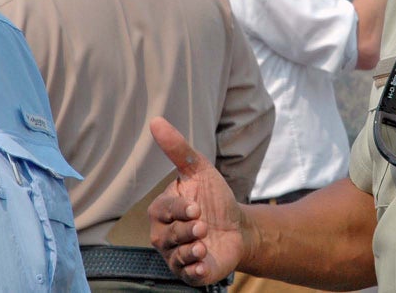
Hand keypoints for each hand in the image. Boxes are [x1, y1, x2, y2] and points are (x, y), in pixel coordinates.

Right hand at [148, 117, 245, 284]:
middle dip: (185, 231)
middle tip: (202, 226)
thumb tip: (156, 121)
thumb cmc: (215, 198)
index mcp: (162, 211)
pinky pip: (186, 275)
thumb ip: (178, 149)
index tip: (195, 207)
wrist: (239, 228)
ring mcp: (175, 255)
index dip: (178, 210)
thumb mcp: (200, 171)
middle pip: (167, 236)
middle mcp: (164, 235)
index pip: (163, 211)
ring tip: (203, 244)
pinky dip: (193, 271)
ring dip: (190, 250)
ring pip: (175, 256)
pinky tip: (202, 264)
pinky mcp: (189, 273)